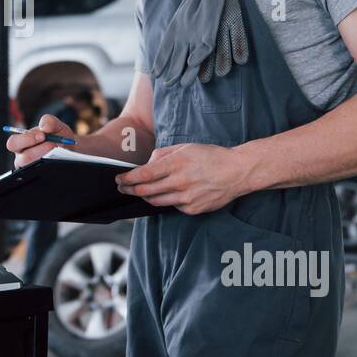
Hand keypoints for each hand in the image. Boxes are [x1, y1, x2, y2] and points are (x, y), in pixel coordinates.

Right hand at [7, 115, 74, 167]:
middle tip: (52, 144)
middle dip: (37, 151)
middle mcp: (23, 157)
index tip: (42, 135)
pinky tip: (59, 159)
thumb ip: (49, 121)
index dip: (26, 139)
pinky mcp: (40, 174)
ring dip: (46, 158)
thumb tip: (44, 126)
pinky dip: (52, 165)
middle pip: (22, 159)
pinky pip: (43, 173)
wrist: (69, 148)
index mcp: (21, 143)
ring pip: (32, 167)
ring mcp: (32, 168)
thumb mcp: (56, 125)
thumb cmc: (57, 136)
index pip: (13, 143)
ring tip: (58, 151)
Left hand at [115, 143, 253, 214]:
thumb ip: (163, 154)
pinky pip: (173, 206)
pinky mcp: (193, 209)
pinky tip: (168, 193)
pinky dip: (167, 200)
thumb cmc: (211, 156)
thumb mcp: (185, 147)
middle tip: (122, 188)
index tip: (119, 179)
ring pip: (156, 201)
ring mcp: (186, 198)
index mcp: (176, 163)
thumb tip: (147, 164)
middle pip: (145, 190)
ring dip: (144, 196)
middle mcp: (180, 182)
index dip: (128, 179)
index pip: (143, 174)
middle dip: (130, 189)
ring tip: (139, 191)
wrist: (237, 172)